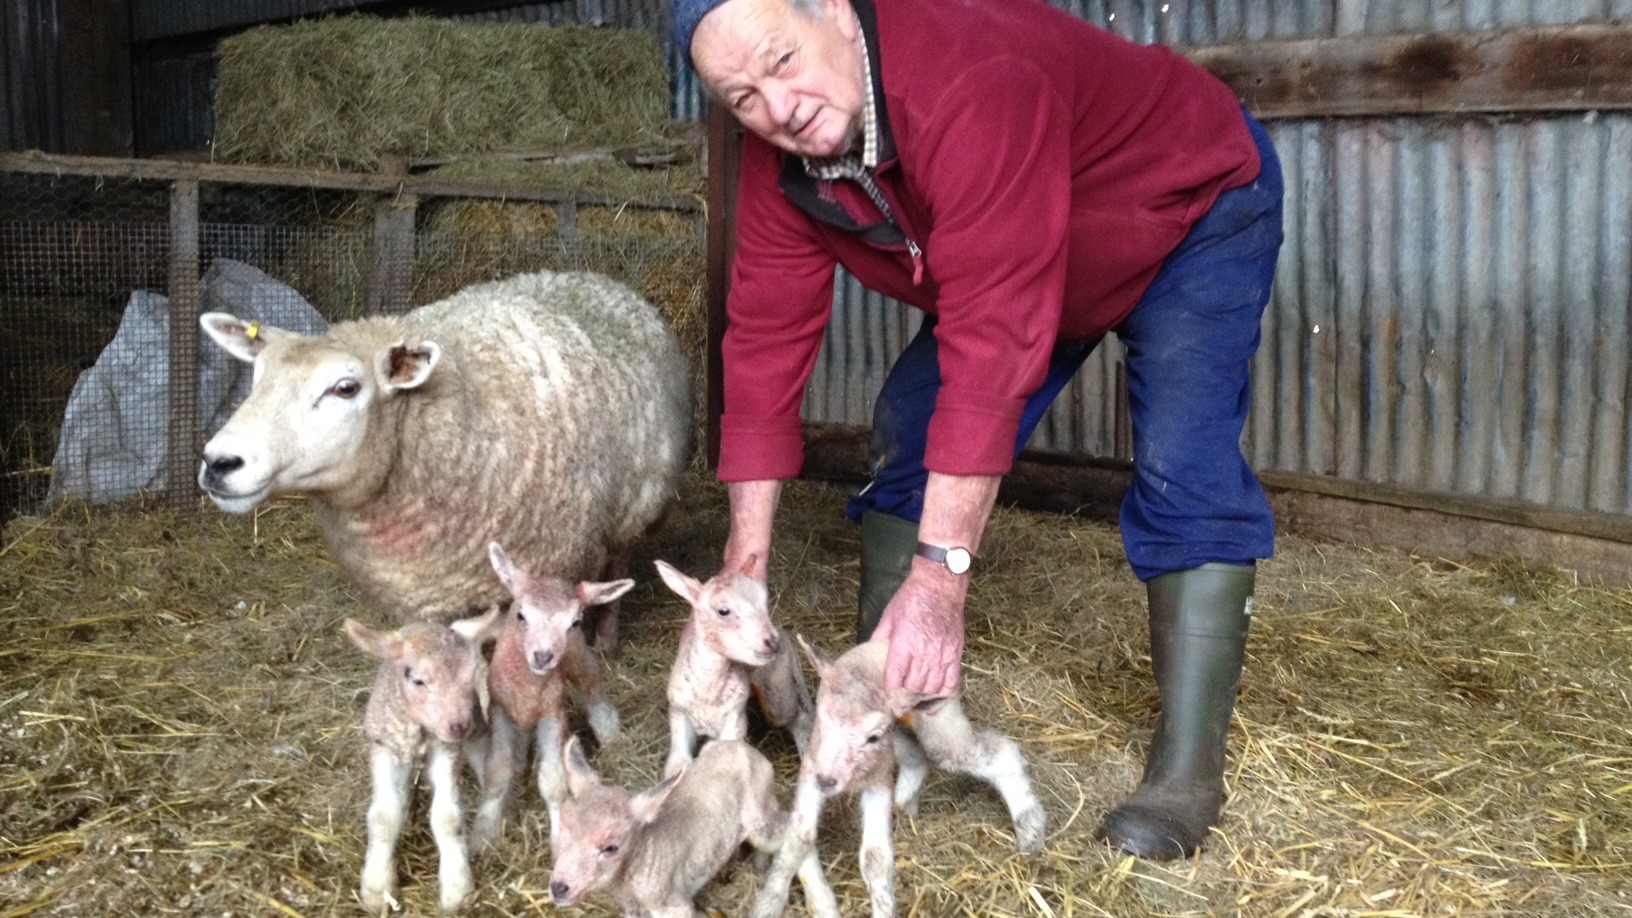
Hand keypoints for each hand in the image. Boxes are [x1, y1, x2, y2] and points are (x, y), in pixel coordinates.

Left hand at [870, 561, 965, 695]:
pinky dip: (943, 688)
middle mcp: (923, 653)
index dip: (890, 685)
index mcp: (904, 644)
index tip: (889, 684)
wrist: (939, 586)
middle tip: (903, 683)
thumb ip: (880, 636)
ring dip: (923, 689)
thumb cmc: (912, 597)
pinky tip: (936, 685)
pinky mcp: (956, 653)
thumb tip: (873, 650)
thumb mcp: (889, 615)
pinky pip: (952, 681)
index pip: (895, 678)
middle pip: (913, 686)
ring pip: (931, 687)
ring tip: (918, 683)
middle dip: (906, 689)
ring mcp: (942, 655)